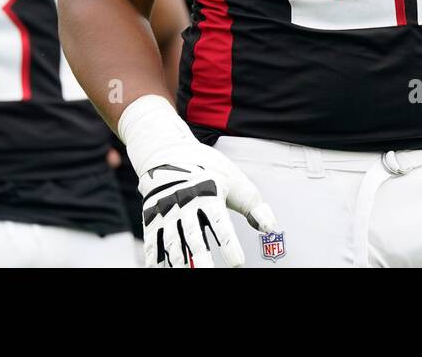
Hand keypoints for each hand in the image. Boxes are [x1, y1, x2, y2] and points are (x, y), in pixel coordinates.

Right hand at [120, 95, 277, 268]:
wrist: (169, 150)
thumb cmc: (208, 168)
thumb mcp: (235, 182)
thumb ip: (254, 207)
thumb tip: (270, 228)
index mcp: (209, 193)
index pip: (221, 223)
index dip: (229, 244)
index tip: (237, 262)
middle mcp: (186, 202)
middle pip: (194, 236)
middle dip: (202, 258)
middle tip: (209, 272)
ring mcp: (167, 210)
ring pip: (172, 241)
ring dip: (179, 261)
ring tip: (186, 272)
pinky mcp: (151, 216)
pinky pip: (152, 240)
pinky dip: (154, 257)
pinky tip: (158, 270)